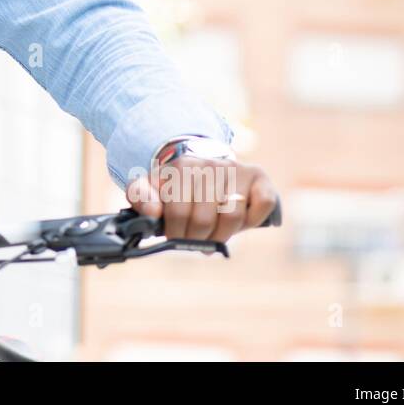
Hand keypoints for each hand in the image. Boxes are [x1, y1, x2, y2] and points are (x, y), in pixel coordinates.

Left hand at [126, 155, 277, 243]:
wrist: (204, 165)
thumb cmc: (178, 185)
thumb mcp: (153, 187)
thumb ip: (140, 196)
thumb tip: (151, 212)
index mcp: (182, 167)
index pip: (178, 211)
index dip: (176, 232)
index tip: (175, 237)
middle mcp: (211, 165)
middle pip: (204, 219)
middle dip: (197, 238)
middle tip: (194, 240)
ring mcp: (237, 170)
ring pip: (232, 217)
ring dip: (222, 235)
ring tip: (214, 235)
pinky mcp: (259, 176)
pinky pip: (263, 204)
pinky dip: (253, 220)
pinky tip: (241, 221)